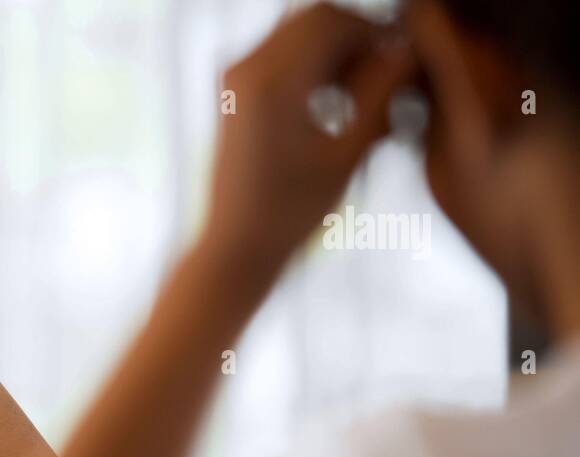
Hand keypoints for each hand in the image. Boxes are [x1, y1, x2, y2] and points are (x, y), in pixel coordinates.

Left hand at [202, 2, 416, 276]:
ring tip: (366, 95)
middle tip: (387, 74)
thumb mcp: (346, 153)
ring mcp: (235, 79)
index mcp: (271, 81)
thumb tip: (410, 49)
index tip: (403, 57)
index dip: (374, 31)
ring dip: (336, 51)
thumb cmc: (291, 212)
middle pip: (313, 19)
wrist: (235, 246)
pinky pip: (280, 56)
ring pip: (297, 35)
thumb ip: (380, 93)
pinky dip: (312, 66)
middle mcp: (245, 69)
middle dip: (355, 38)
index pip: (332, 20)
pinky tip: (338, 103)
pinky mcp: (234, 93)